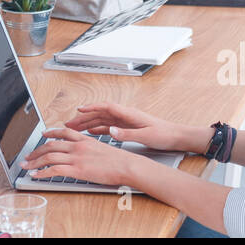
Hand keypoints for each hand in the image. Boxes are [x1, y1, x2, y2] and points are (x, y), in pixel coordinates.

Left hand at [21, 127, 142, 186]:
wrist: (127, 165)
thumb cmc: (120, 160)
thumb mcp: (103, 148)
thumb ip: (91, 149)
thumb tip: (86, 154)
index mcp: (84, 139)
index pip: (63, 132)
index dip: (50, 133)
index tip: (43, 135)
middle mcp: (78, 146)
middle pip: (50, 145)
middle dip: (36, 151)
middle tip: (27, 157)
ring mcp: (76, 157)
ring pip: (48, 157)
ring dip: (34, 162)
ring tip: (26, 167)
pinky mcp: (77, 169)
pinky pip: (53, 170)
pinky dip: (41, 173)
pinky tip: (36, 176)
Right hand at [64, 102, 204, 152]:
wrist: (176, 137)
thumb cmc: (164, 135)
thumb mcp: (146, 136)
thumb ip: (127, 134)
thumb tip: (111, 132)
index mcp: (129, 114)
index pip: (106, 107)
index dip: (91, 107)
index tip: (79, 110)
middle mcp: (125, 115)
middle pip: (100, 113)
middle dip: (84, 117)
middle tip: (69, 123)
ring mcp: (125, 121)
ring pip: (102, 119)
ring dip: (88, 123)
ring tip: (74, 128)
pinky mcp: (127, 127)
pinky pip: (107, 126)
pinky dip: (97, 128)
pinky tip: (90, 133)